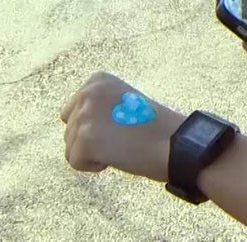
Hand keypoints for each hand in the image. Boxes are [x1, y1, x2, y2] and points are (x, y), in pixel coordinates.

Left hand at [59, 72, 185, 182]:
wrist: (177, 143)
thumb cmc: (155, 127)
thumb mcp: (123, 103)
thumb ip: (99, 106)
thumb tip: (75, 123)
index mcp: (98, 80)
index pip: (74, 110)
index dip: (96, 125)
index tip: (121, 125)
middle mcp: (88, 93)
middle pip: (69, 129)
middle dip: (90, 139)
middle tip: (121, 139)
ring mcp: (86, 115)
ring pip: (71, 147)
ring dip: (93, 153)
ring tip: (122, 146)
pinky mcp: (86, 139)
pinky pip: (76, 162)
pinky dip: (94, 166)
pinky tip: (118, 156)